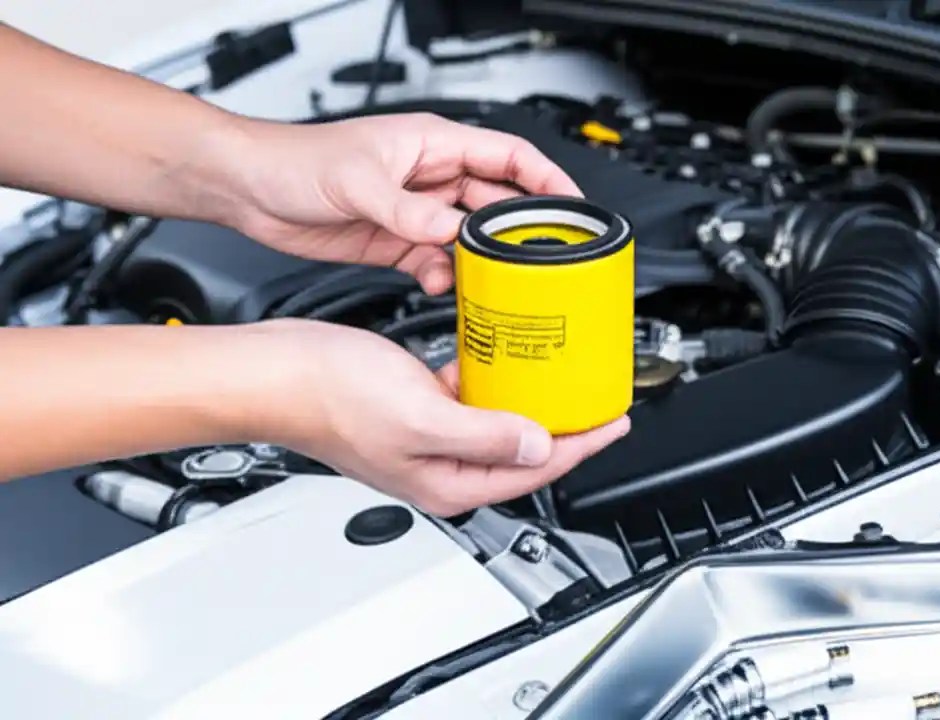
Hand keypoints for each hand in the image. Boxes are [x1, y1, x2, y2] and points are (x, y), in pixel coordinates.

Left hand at [225, 113, 580, 293]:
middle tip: (536, 261)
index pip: (510, 157)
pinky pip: (437, 262)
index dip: (547, 181)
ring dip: (479, 263)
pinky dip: (443, 278)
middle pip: (496, 204)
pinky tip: (439, 286)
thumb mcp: (359, 182)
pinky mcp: (397, 241)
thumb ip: (409, 211)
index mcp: (434, 145)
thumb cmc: (295, 161)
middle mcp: (431, 177)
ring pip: (469, 239)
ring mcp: (416, 211)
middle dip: (517, 233)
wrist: (249, 189)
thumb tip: (452, 233)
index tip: (573, 208)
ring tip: (488, 282)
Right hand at [260, 319, 628, 515]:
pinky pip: (470, 397)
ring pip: (498, 422)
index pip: (534, 469)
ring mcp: (427, 437)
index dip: (581, 443)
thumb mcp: (422, 415)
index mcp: (446, 481)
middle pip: (523, 449)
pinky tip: (502, 355)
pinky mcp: (415, 406)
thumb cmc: (329, 396)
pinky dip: (492, 379)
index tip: (614, 419)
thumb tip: (538, 443)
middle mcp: (440, 465)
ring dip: (531, 400)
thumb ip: (485, 433)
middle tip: (598, 399)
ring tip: (564, 377)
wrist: (278, 370)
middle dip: (565, 425)